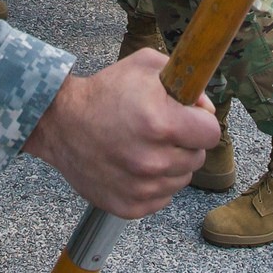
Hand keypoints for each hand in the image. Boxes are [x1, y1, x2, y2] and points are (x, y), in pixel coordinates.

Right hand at [23, 50, 219, 218]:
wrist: (61, 123)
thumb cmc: (104, 92)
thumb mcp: (145, 66)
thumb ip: (184, 81)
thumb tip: (205, 107)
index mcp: (161, 123)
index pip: (211, 133)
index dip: (201, 121)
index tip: (188, 118)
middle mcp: (153, 160)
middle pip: (197, 158)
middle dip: (185, 142)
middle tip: (161, 131)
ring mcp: (141, 187)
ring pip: (181, 179)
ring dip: (170, 164)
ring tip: (144, 147)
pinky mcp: (129, 206)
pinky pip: (162, 198)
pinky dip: (153, 185)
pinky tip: (135, 166)